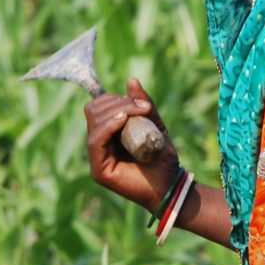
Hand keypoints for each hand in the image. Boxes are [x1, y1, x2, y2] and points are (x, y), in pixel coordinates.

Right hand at [84, 78, 180, 212]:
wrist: (171, 185)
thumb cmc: (163, 159)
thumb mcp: (154, 125)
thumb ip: (142, 105)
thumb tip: (131, 80)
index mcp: (107, 135)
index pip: (98, 107)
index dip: (115, 98)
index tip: (142, 103)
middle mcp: (98, 145)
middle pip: (93, 110)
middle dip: (118, 102)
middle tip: (143, 108)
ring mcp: (96, 158)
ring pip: (94, 121)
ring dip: (118, 111)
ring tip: (140, 113)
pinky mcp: (98, 170)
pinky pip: (95, 140)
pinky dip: (109, 126)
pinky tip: (123, 120)